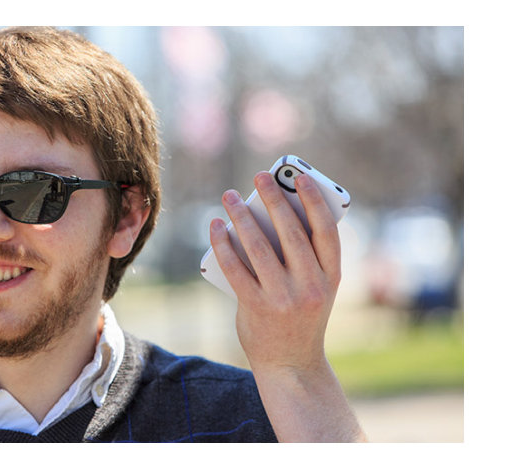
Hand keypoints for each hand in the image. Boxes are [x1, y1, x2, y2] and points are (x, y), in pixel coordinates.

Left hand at [209, 171, 363, 441]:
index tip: (300, 177)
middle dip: (274, 199)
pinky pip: (235, 268)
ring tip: (230, 197)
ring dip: (241, 216)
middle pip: (291, 232)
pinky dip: (223, 243)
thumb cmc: (301, 316)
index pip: (326, 231)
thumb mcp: (315, 288)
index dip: (315, 201)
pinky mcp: (256, 307)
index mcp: (332, 277)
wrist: (291, 365)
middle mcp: (311, 286)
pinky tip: (216, 227)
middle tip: (260, 175)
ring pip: (259, 246)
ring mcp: (283, 298)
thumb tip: (267, 215)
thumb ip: (301, 257)